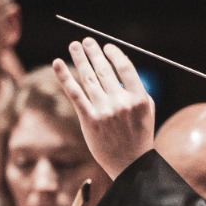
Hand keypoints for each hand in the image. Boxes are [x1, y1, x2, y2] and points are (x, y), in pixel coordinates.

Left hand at [52, 39, 155, 179]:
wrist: (130, 164)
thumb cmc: (139, 136)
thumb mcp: (147, 111)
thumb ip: (137, 90)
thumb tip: (121, 68)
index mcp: (139, 98)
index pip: (124, 68)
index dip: (114, 54)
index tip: (106, 47)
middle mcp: (121, 102)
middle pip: (104, 70)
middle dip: (93, 52)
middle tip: (86, 40)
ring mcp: (104, 111)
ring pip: (89, 78)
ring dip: (80, 58)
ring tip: (74, 45)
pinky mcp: (89, 120)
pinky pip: (75, 93)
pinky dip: (65, 76)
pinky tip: (57, 63)